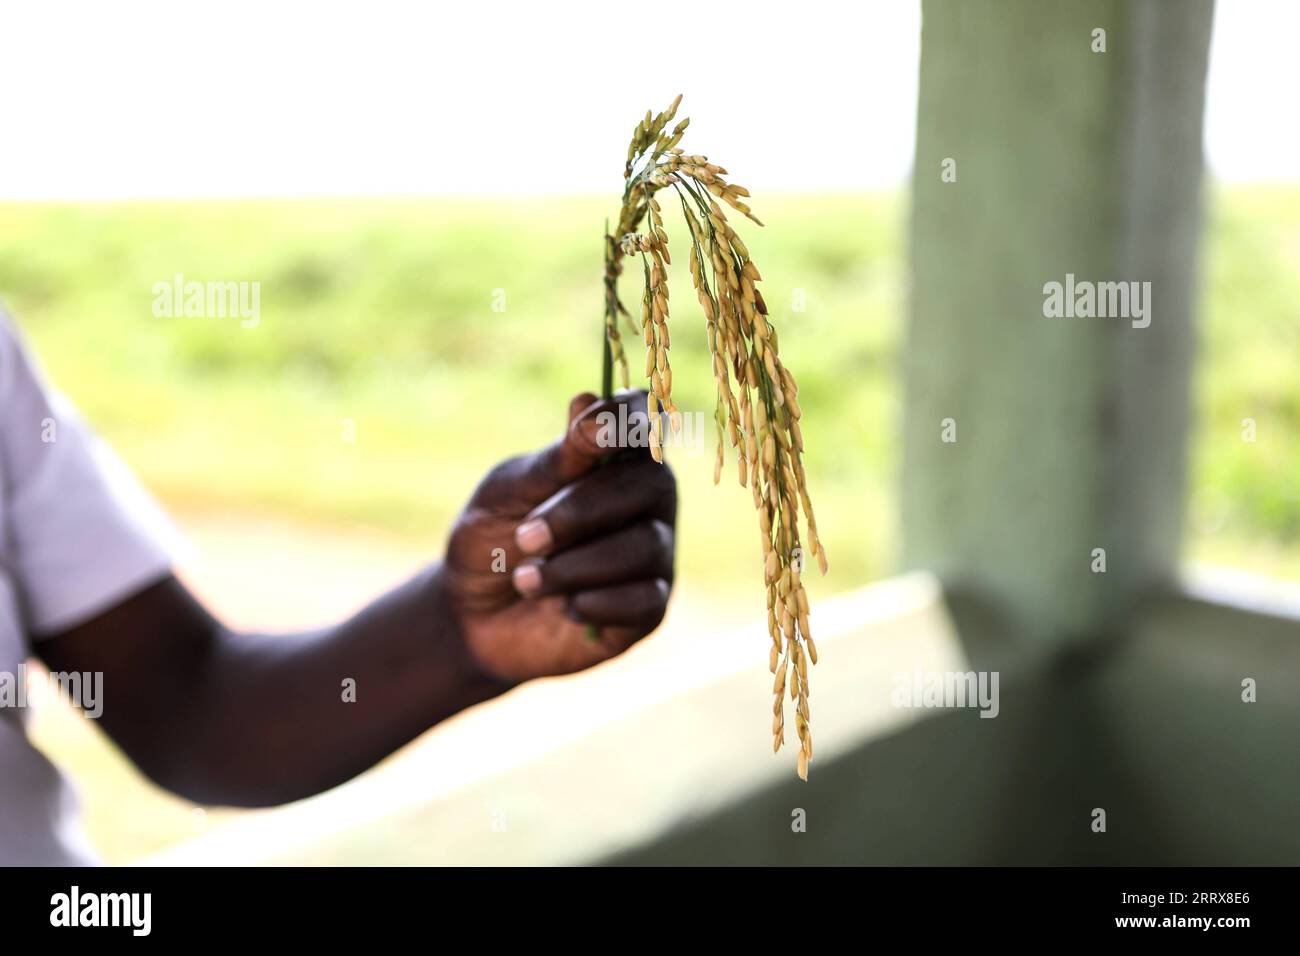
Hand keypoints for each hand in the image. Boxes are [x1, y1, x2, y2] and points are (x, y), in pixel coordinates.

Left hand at [442, 391, 676, 682]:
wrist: (474, 618)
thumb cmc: (493, 541)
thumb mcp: (509, 493)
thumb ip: (555, 458)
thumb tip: (588, 399)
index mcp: (614, 456)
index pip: (643, 420)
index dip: (630, 419)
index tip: (595, 431)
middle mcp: (646, 499)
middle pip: (648, 484)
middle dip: (580, 512)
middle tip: (525, 537)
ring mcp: (654, 553)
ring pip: (644, 546)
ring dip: (575, 565)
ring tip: (526, 581)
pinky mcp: (650, 608)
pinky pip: (643, 600)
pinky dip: (595, 603)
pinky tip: (563, 607)